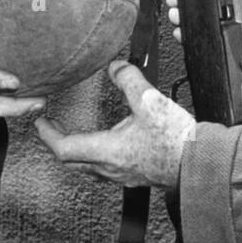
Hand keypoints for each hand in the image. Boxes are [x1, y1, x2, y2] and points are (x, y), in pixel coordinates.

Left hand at [36, 60, 193, 188]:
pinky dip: (96, 157)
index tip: (41, 122)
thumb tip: (117, 66)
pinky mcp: (136, 176)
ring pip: (88, 168)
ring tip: (77, 136)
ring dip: (77, 152)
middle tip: (52, 129)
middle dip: (58, 143)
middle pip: (72, 161)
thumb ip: (128, 78)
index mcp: (108, 151)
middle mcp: (111, 168)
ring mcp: (123, 175)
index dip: (48, 134)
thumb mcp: (149, 100)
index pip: (64, 147)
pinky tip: (108, 146)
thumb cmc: (177, 140)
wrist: (200, 162)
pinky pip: (106, 170)